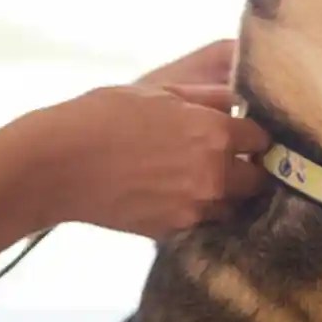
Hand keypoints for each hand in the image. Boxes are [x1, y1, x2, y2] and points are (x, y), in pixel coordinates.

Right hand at [15, 42, 270, 239]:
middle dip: (251, 169)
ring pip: (234, 206)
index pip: (262, 139)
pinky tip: (179, 195)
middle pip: (258, 180)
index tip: (246, 134)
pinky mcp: (172, 230)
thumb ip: (208, 97)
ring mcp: (194, 207)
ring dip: (228, 194)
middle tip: (234, 159)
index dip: (255, 135)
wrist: (59, 164)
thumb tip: (238, 99)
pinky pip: (203, 223)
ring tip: (205, 179)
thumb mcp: (161, 92)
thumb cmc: (104, 115)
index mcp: (215, 133)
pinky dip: (199, 211)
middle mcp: (214, 174)